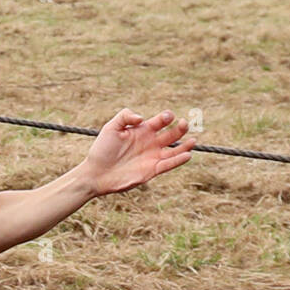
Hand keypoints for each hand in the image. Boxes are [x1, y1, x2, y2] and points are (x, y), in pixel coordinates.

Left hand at [81, 109, 195, 196]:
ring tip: (193, 140)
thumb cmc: (102, 149)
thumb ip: (125, 116)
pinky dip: (178, 160)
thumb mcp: (111, 127)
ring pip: (173, 150)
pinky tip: (187, 154)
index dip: (166, 117)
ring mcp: (152, 157)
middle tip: (184, 123)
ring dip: (184, 145)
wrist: (96, 173)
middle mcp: (150, 143)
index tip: (167, 117)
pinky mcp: (151, 170)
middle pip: (171, 134)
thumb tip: (141, 118)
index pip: (160, 121)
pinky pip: (168, 164)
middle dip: (179, 128)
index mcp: (142, 131)